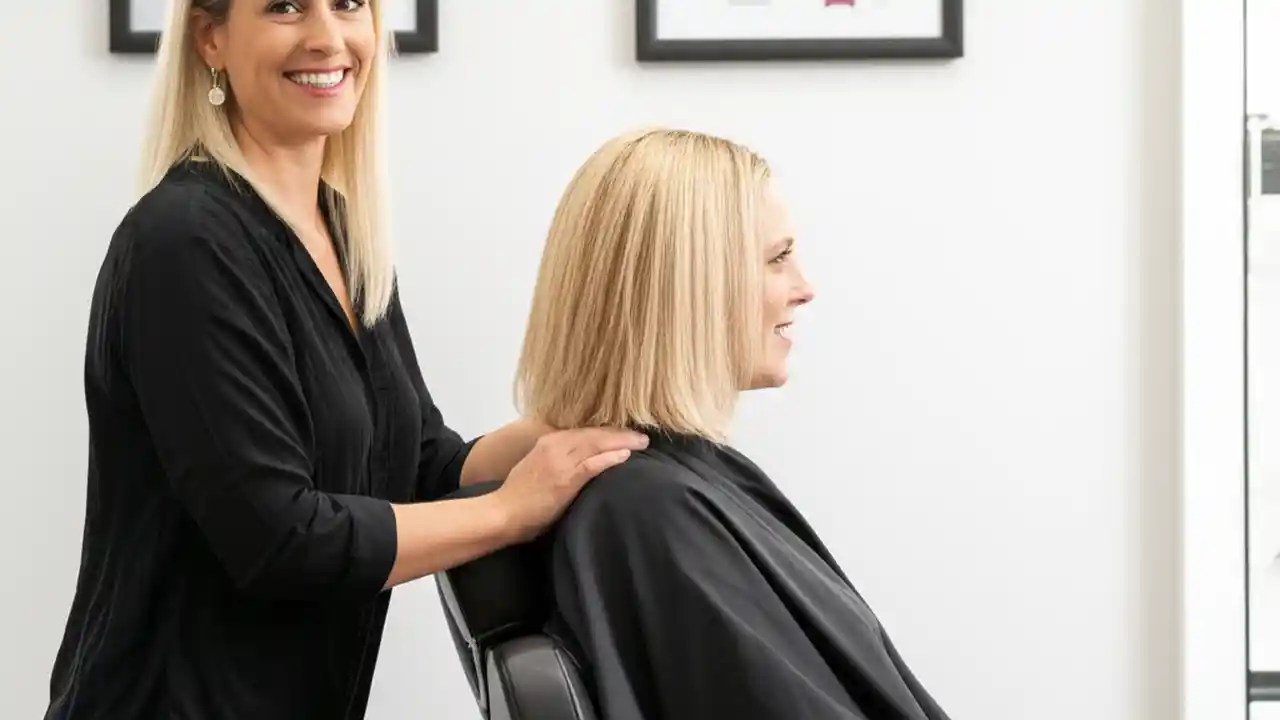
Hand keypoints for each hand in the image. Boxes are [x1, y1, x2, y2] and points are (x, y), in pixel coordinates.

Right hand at [495, 427, 648, 542]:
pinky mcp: (565, 479)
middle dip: (620, 433)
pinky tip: (625, 455)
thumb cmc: (520, 496)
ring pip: (597, 444)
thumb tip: (580, 461)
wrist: (503, 513)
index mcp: (549, 441)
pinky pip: (592, 464)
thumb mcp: (537, 467)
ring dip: (622, 441)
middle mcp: (555, 445)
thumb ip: (558, 459)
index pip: (585, 431)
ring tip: (642, 442)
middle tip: (642, 435)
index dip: (607, 431)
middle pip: (595, 434)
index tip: (625, 432)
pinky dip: (610, 458)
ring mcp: (560, 461)